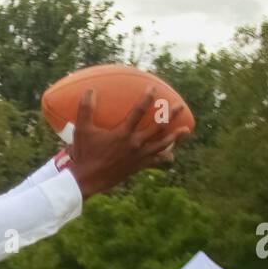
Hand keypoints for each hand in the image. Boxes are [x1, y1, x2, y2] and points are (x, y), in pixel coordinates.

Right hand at [68, 86, 191, 197]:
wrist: (87, 180)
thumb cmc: (84, 154)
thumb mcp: (82, 130)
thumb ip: (86, 109)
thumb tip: (90, 89)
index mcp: (123, 133)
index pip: (139, 112)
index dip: (147, 99)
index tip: (153, 88)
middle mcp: (134, 144)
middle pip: (158, 127)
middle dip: (170, 115)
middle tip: (179, 106)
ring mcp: (138, 157)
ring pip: (162, 145)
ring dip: (175, 137)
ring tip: (186, 131)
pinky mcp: (138, 167)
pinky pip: (155, 161)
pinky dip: (164, 157)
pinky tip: (171, 155)